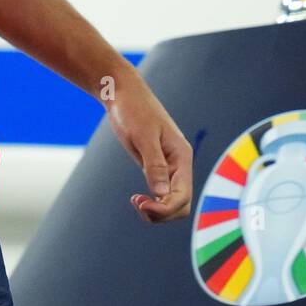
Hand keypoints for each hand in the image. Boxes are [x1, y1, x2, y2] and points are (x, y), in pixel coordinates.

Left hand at [104, 69, 192, 222]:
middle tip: (137, 204)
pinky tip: (137, 199)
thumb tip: (162, 193)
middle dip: (162, 213)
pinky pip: (162, 194)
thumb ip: (154, 164)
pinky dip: (152, 203)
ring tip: (136, 202)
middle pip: (181, 204)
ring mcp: (169, 166)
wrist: (123, 93)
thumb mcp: (143, 136)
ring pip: (172, 202)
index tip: (140, 204)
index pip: (182, 196)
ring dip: (157, 211)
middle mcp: (179, 164)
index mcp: (182, 156)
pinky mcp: (156, 166)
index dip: (164, 208)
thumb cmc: (133, 110)